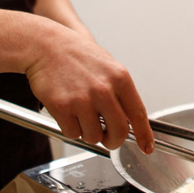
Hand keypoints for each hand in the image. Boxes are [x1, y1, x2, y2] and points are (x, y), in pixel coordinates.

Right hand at [24, 30, 154, 154]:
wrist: (46, 45)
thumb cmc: (76, 54)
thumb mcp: (108, 66)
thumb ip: (120, 91)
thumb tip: (129, 117)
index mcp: (120, 78)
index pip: (138, 114)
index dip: (144, 135)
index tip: (146, 147)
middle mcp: (104, 90)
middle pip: (119, 132)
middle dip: (113, 140)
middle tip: (107, 138)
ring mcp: (83, 99)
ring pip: (94, 136)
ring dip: (88, 133)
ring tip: (82, 115)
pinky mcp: (62, 107)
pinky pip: (73, 133)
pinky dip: (71, 129)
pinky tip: (68, 113)